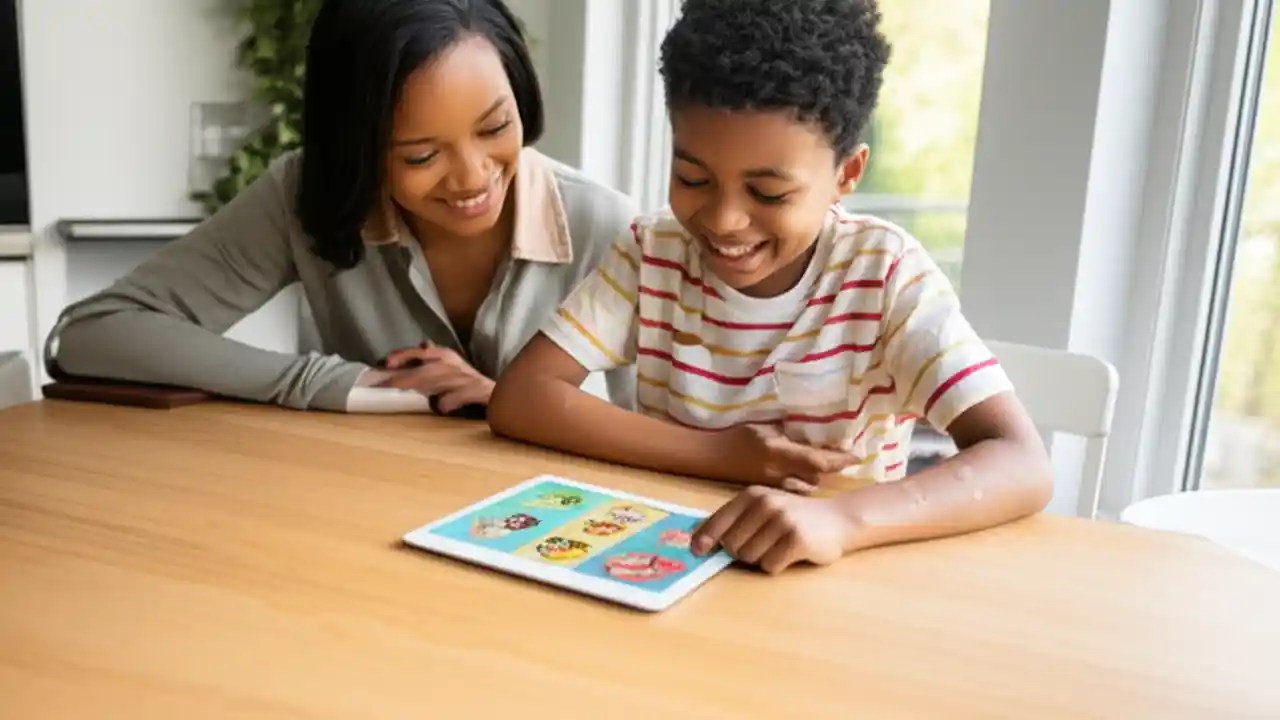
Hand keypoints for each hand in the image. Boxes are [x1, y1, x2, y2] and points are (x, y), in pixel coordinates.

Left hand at [377, 342, 494, 413]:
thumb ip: (435, 356)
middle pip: (427, 369)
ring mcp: (467, 379)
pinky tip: (441, 408)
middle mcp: (456, 365)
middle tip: (385, 384)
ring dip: (421, 386)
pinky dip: (449, 402)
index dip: (405, 355)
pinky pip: (459, 396)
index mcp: (448, 356)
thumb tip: (423, 343)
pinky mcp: (478, 392)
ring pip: (440, 381)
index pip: (423, 352)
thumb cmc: (470, 381)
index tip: (387, 363)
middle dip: (406, 376)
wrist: (502, 392)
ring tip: (402, 392)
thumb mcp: (452, 364)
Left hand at [692, 486, 856, 573]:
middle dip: (742, 553)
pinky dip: (777, 566)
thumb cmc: (795, 517)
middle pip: (731, 545)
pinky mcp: (796, 540)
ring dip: (761, 559)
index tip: (697, 551)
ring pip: (749, 558)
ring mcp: (781, 520)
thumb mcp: (765, 508)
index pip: (718, 520)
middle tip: (763, 545)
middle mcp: (765, 504)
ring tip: (779, 547)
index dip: (705, 539)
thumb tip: (699, 542)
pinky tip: (791, 554)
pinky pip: (769, 566)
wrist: (839, 519)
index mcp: (752, 495)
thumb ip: (737, 520)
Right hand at [719, 423, 860, 492]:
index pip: (818, 461)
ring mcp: (772, 485)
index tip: (855, 457)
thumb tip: (810, 427)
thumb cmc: (734, 434)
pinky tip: (796, 474)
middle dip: (825, 471)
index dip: (839, 460)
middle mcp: (779, 473)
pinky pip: (790, 489)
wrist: (707, 454)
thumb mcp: (764, 426)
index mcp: (779, 453)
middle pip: (815, 479)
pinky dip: (798, 483)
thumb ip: (786, 430)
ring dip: (811, 478)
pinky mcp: (765, 490)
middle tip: (836, 458)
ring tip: (816, 467)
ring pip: (804, 487)